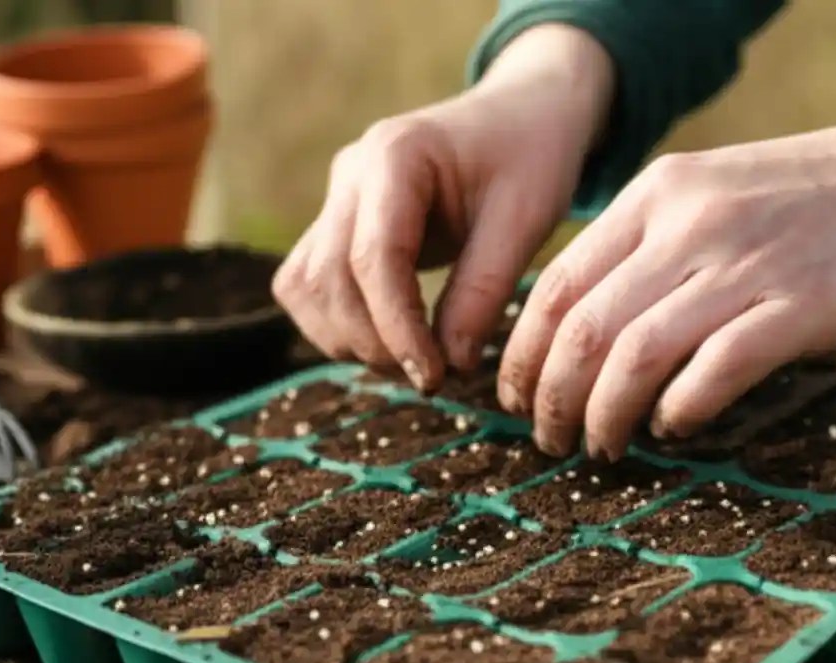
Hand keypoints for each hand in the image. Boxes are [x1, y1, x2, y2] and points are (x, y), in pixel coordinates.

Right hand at [273, 25, 613, 389]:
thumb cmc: (530, 156)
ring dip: (347, 338)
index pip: (373, 258)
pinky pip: (308, 285)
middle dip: (373, 341)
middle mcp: (349, 173)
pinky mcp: (334, 223)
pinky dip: (336, 324)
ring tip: (411, 361)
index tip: (434, 374)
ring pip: (304, 287)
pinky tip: (388, 340)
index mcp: (395, 154)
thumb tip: (449, 365)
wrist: (520, 114)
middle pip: (328, 278)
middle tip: (429, 376)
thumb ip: (484, 290)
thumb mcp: (525, 219)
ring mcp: (335, 197)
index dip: (397, 327)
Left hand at [499, 96, 835, 459]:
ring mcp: (744, 264)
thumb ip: (650, 244)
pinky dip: (678, 411)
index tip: (515, 396)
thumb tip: (586, 328)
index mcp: (658, 193)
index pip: (556, 283)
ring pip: (633, 356)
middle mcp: (689, 223)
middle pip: (582, 328)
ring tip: (600, 448)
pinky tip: (672, 428)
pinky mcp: (799, 307)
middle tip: (547, 439)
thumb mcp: (715, 190)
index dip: (523, 352)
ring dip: (603, 416)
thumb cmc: (819, 196)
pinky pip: (712, 372)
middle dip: (551, 397)